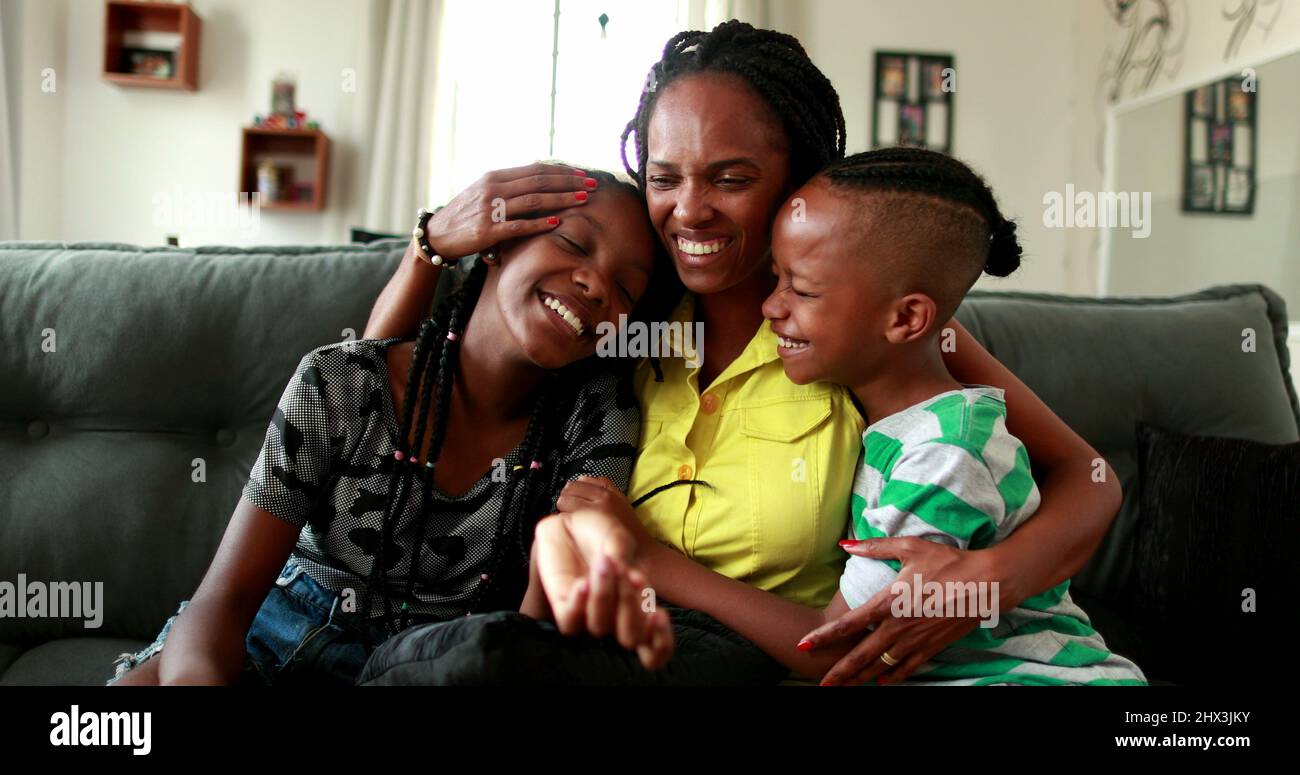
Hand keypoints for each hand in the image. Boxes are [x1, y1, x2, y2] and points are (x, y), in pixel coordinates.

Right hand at [424, 162, 596, 259]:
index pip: (535, 170)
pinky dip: (538, 223)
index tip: (582, 174)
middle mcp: (493, 188)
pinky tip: (557, 222)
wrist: (437, 235)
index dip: (561, 171)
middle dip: (569, 182)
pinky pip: (518, 225)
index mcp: (495, 177)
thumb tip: (538, 182)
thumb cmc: (465, 215)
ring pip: (533, 201)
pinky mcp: (487, 231)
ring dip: (561, 199)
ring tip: (583, 200)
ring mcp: (490, 209)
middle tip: (592, 185)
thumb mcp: (484, 193)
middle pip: (539, 181)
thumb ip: (508, 187)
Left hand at [535, 479, 672, 669]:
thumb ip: (625, 561)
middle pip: (629, 638)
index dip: (661, 642)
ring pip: (599, 627)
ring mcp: (587, 615)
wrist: (571, 522)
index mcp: (638, 609)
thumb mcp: (621, 541)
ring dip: (605, 595)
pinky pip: (569, 622)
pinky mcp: (562, 607)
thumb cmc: (602, 534)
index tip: (659, 615)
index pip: (654, 647)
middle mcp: (614, 619)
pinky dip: (578, 604)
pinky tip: (583, 583)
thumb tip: (627, 576)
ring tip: (606, 562)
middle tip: (630, 574)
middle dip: (631, 608)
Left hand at [798, 537, 1001, 685]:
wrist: (987, 583)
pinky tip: (881, 682)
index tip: (804, 645)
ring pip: (881, 665)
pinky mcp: (933, 646)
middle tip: (822, 684)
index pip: (849, 624)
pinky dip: (892, 676)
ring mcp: (916, 640)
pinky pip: (907, 667)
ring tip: (844, 687)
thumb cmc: (948, 561)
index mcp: (889, 602)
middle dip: (839, 671)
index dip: (824, 637)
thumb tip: (845, 544)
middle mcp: (899, 626)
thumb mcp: (909, 547)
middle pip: (861, 655)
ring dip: (861, 678)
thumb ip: (875, 548)